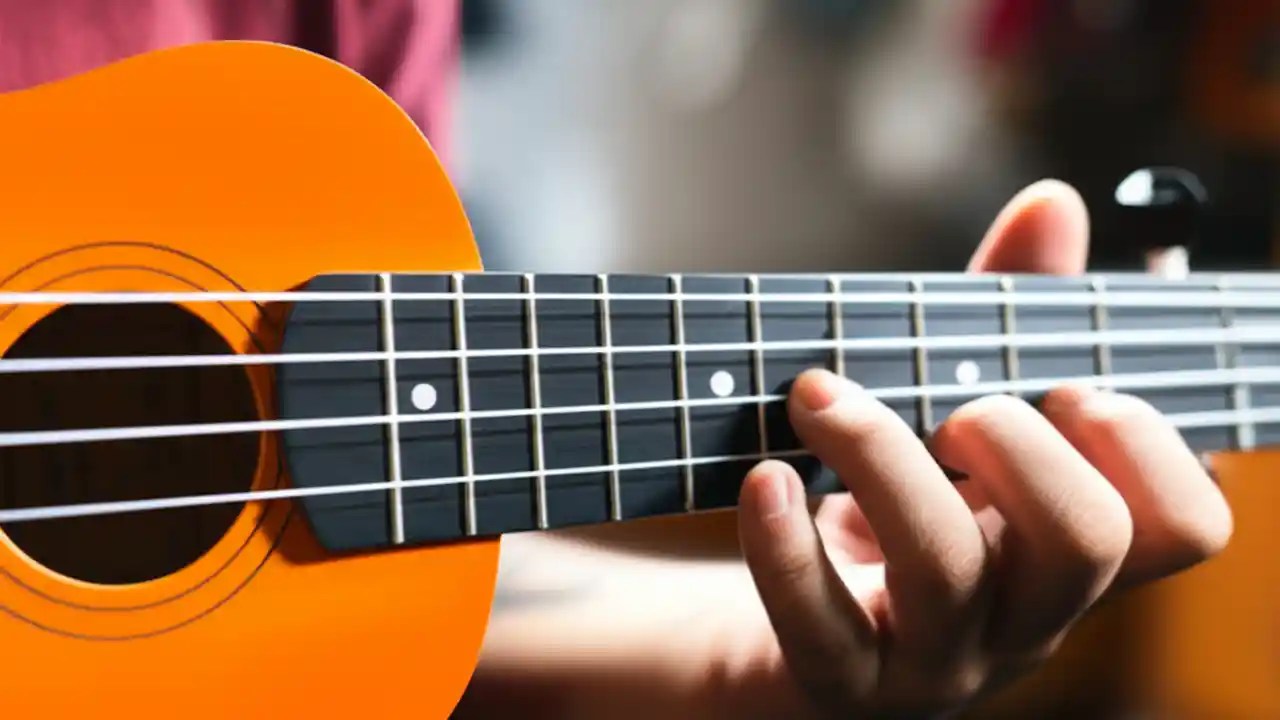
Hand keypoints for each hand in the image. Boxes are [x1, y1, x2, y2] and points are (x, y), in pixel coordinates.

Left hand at [455, 179, 1232, 719]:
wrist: (774, 630)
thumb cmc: (883, 510)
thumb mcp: (947, 416)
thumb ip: (1006, 314)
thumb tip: (1054, 203)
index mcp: (1066, 550)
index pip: (1182, 527)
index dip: (1147, 445)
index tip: (1068, 386)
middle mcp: (1021, 616)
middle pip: (1086, 542)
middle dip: (1020, 443)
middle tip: (952, 407)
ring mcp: (932, 661)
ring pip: (946, 572)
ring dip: (880, 454)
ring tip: (819, 395)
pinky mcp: (835, 684)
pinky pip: (823, 632)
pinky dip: (786, 547)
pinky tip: (764, 479)